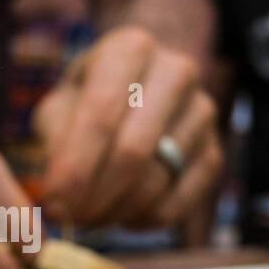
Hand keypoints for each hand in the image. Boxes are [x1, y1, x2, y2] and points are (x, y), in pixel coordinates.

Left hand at [34, 26, 222, 227]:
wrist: (139, 90)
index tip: (54, 205)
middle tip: (70, 219)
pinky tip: (121, 215)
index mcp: (129, 48)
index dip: (74, 167)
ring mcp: (202, 113)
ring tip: (89, 216)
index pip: (101, 114)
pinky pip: (178, 203)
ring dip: (115, 210)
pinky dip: (143, 220)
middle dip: (95, 196)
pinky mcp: (214, 152)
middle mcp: (175, 72)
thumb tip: (58, 201)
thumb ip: (54, 145)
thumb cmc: (88, 100)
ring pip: (156, 181)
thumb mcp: (59, 107)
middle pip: (133, 151)